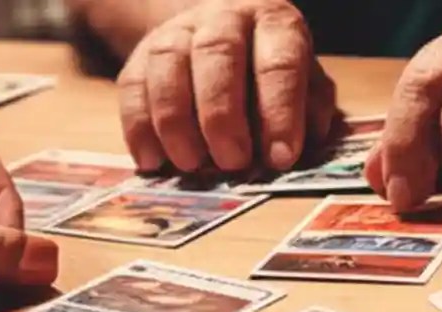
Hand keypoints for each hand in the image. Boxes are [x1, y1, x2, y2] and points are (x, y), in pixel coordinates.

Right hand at [116, 0, 335, 172]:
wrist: (214, 40)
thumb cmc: (268, 73)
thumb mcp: (304, 85)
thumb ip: (308, 111)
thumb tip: (298, 147)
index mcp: (274, 22)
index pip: (280, 61)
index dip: (280, 112)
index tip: (280, 158)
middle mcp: (224, 16)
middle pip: (217, 54)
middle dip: (223, 114)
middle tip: (233, 162)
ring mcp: (177, 32)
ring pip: (169, 65)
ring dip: (176, 121)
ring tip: (190, 164)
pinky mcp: (141, 56)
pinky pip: (133, 87)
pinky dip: (139, 127)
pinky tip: (153, 161)